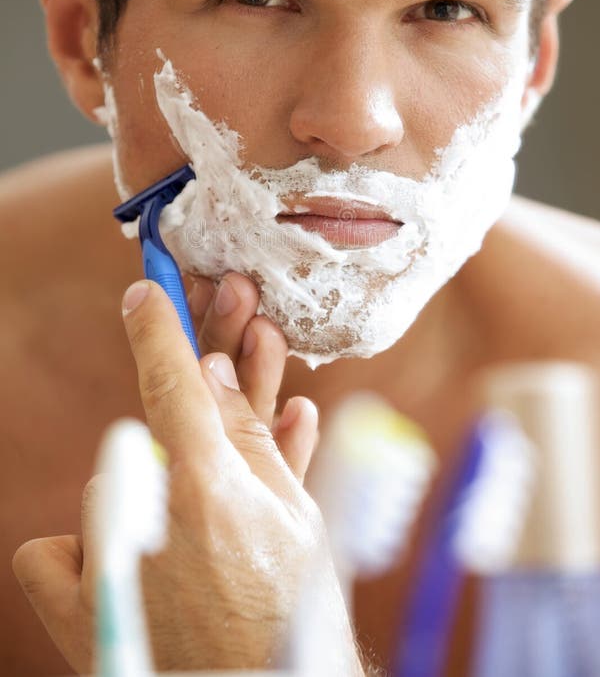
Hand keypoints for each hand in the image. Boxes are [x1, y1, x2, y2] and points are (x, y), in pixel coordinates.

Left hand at [13, 277, 361, 672]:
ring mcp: (109, 561)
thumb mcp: (294, 513)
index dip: (160, 328)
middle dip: (188, 396)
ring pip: (118, 484)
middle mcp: (151, 515)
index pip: (173, 381)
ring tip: (215, 519)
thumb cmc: (291, 611)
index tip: (145, 293)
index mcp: (209, 486)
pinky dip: (95, 544)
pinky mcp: (79, 607)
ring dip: (158, 491)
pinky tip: (142, 545)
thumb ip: (248, 435)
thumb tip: (213, 370)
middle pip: (150, 426)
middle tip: (218, 346)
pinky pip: (58, 549)